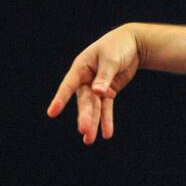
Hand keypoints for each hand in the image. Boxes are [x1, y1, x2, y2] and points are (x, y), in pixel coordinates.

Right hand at [47, 24, 142, 143]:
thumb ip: (104, 76)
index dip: (61, 99)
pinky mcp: (108, 92)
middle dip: (85, 116)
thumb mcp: (111, 59)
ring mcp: (96, 87)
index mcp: (81, 67)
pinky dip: (106, 120)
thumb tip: (98, 93)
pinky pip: (106, 108)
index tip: (52, 113)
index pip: (68, 85)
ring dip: (93, 123)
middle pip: (84, 101)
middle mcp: (86, 79)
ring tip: (89, 140)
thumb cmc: (118, 46)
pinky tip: (107, 134)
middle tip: (84, 132)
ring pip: (93, 108)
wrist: (132, 44)